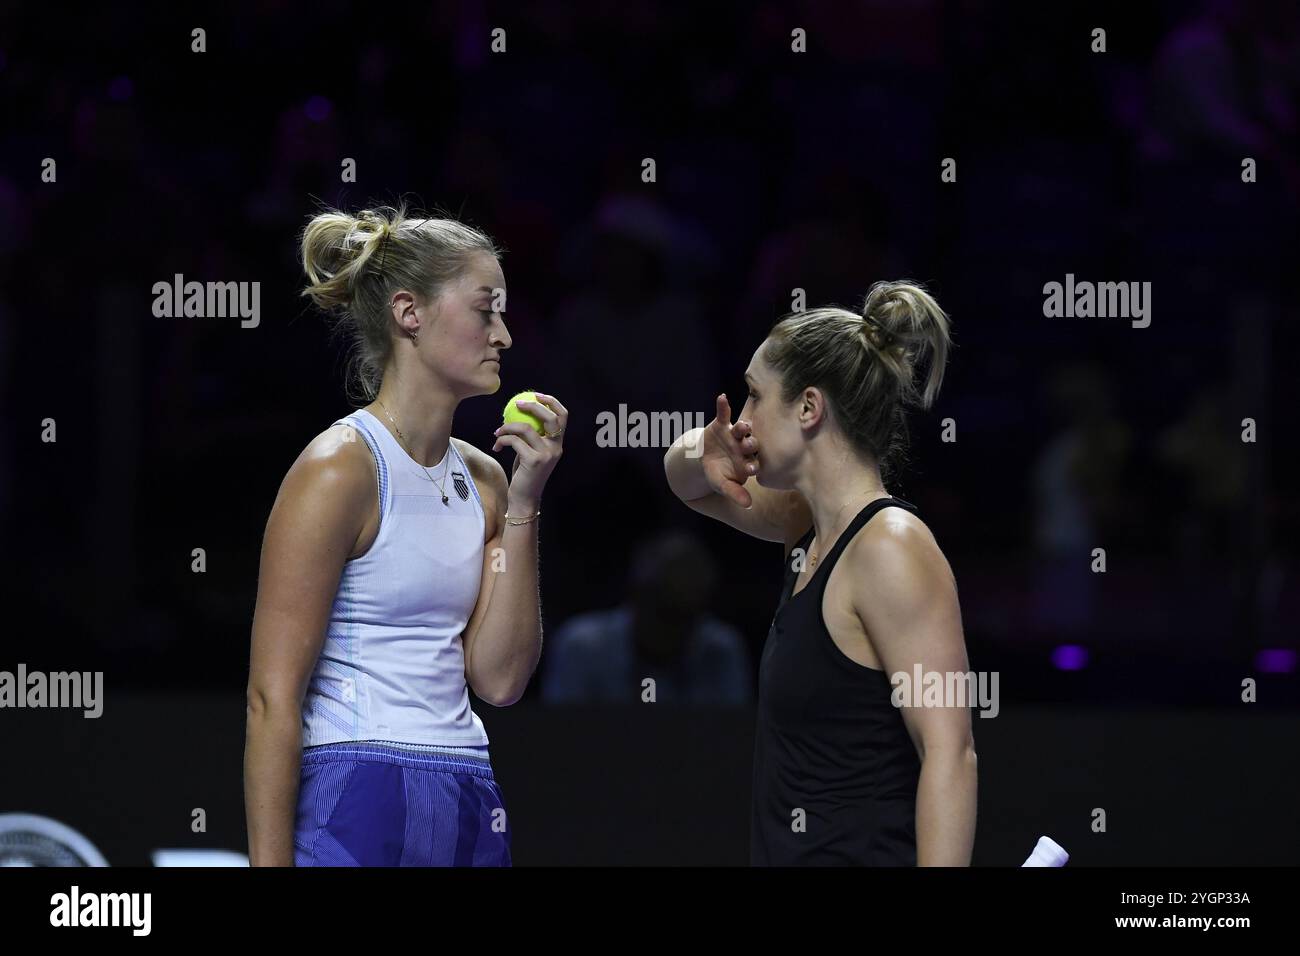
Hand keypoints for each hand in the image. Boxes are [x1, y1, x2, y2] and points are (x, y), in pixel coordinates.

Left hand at [492, 391, 567, 511]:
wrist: (524, 498)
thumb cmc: (525, 474)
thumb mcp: (532, 452)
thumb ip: (532, 436)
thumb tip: (519, 413)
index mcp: (558, 444)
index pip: (563, 416)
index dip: (552, 402)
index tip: (536, 395)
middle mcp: (556, 448)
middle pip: (549, 417)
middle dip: (532, 406)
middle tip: (517, 404)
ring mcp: (546, 454)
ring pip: (526, 428)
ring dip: (508, 426)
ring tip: (498, 431)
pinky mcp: (533, 461)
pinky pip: (514, 441)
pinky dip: (502, 440)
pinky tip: (496, 445)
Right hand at [700, 393, 758, 507]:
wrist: (703, 461)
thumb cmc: (718, 475)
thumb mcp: (723, 485)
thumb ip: (735, 493)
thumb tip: (748, 505)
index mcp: (749, 462)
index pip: (753, 463)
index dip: (752, 465)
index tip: (751, 468)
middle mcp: (745, 446)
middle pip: (751, 444)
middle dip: (750, 444)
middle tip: (750, 444)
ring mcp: (735, 434)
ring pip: (741, 429)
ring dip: (742, 426)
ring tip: (742, 424)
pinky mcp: (722, 424)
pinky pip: (723, 414)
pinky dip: (722, 406)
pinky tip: (721, 398)